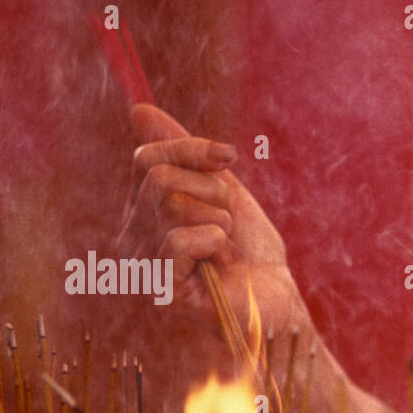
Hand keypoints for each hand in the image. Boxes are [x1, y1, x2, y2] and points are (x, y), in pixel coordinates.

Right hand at [116, 104, 310, 349]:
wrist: (279, 302)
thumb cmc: (253, 254)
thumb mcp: (222, 192)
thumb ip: (184, 154)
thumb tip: (139, 109)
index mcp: (144, 213)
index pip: (147, 157)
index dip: (191, 149)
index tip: (230, 157)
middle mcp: (133, 238)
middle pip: (160, 178)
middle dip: (212, 192)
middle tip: (229, 224)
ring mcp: (142, 266)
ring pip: (172, 206)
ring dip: (218, 221)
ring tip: (225, 249)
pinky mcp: (160, 289)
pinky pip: (178, 238)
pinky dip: (213, 243)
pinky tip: (220, 265)